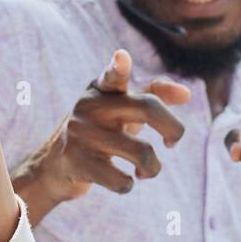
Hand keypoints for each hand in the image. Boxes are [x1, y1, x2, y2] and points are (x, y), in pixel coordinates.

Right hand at [26, 49, 190, 206]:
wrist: (53, 165)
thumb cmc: (99, 131)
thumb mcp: (122, 108)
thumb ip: (154, 95)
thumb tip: (187, 93)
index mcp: (102, 89)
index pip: (113, 76)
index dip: (119, 67)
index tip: (122, 57)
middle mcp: (90, 107)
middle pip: (149, 109)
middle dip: (174, 129)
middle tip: (173, 142)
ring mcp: (82, 134)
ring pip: (142, 153)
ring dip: (152, 168)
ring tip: (146, 171)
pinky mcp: (77, 162)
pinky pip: (122, 181)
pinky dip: (129, 184)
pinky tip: (124, 180)